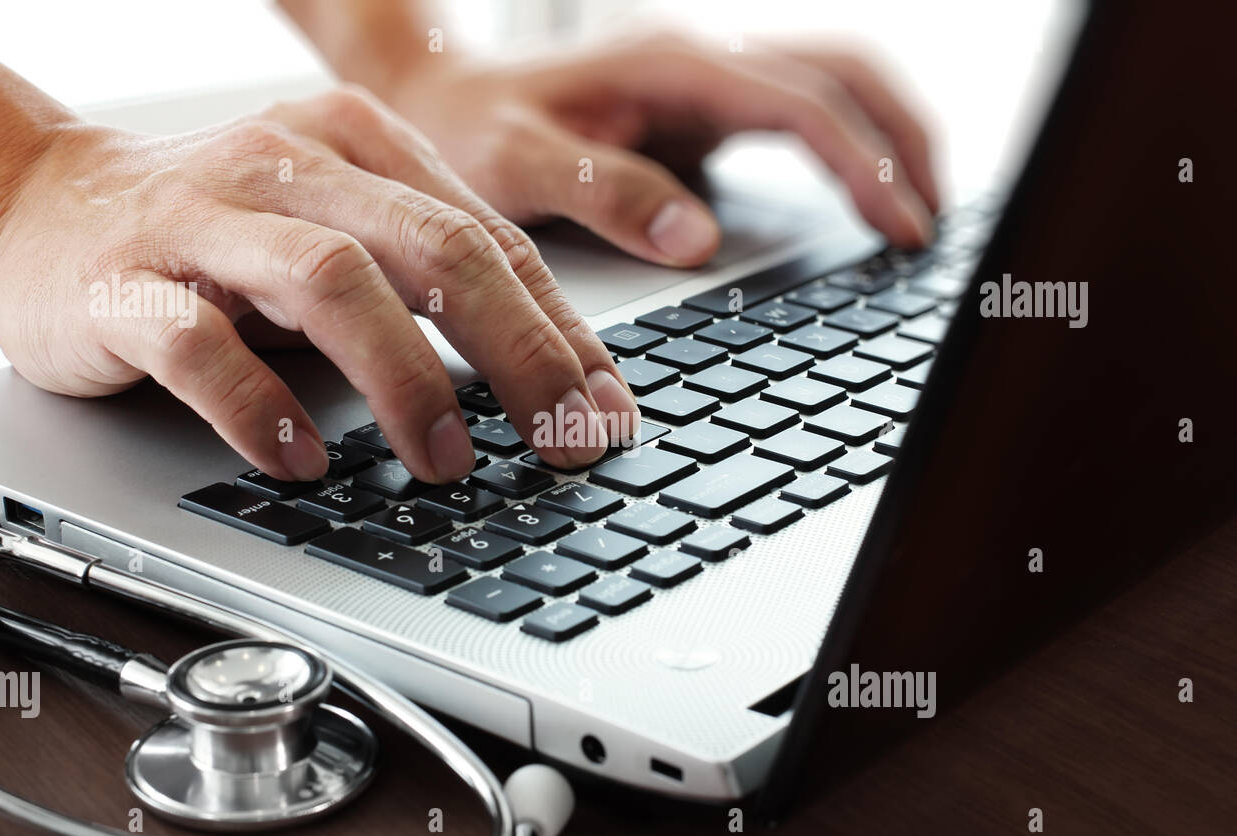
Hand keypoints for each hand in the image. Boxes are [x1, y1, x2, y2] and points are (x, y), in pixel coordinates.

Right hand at [0, 87, 638, 482]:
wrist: (46, 208)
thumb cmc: (219, 235)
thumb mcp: (340, 233)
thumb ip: (428, 282)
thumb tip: (546, 376)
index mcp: (360, 145)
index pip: (489, 242)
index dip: (560, 333)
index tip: (604, 413)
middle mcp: (291, 165)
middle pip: (435, 249)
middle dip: (517, 353)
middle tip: (560, 441)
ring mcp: (206, 219)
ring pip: (331, 282)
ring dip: (404, 380)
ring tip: (448, 462)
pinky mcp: (127, 283)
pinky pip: (201, 344)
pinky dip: (259, 405)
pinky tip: (300, 458)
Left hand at [375, 31, 939, 265]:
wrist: (439, 97)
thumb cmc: (470, 132)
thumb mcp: (517, 165)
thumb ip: (604, 194)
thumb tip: (699, 238)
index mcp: (673, 67)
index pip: (803, 105)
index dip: (864, 165)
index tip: (904, 227)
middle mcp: (703, 59)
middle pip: (844, 75)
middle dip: (904, 142)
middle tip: (934, 223)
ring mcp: (708, 79)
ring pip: (834, 81)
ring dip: (889, 134)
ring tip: (921, 207)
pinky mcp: (704, 107)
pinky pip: (803, 111)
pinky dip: (851, 145)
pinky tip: (862, 193)